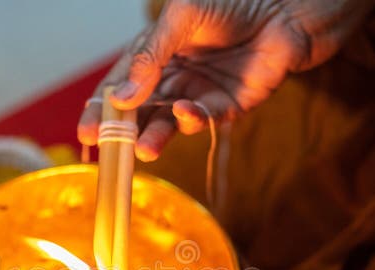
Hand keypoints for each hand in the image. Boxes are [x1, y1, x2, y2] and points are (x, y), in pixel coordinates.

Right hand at [78, 0, 374, 160]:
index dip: (103, 108)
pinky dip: (192, 118)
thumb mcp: (181, 18)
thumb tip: (121, 96)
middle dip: (124, 131)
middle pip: (142, 110)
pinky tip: (184, 112)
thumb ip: (151, 55)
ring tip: (144, 149)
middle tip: (109, 149)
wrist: (287, 5)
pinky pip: (205, 118)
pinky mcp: (230, 104)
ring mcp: (201, 92)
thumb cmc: (233, 1)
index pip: (122, 84)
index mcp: (158, 53)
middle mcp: (176, 76)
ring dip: (156, 135)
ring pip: (170, 122)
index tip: (87, 131)